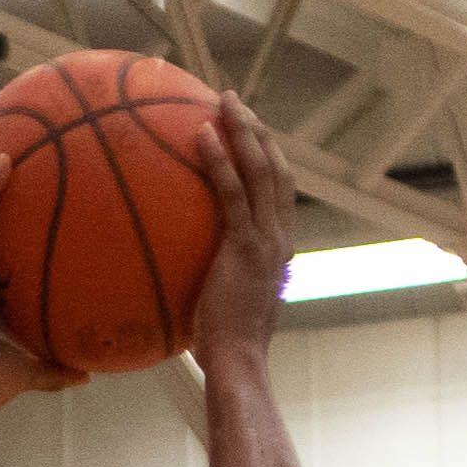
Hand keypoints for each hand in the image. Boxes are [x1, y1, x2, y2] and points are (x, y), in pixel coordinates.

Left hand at [184, 95, 299, 366]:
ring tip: (223, 102)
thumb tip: (187, 275)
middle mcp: (279, 238)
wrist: (239, 364)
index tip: (248, 134)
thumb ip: (217, 282)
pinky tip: (201, 135)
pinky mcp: (245, 247)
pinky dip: (219, 160)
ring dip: (244, 131)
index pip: (279, 193)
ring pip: (262, 171)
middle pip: (277, 169)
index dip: (266, 158)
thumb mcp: (225, 305)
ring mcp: (266, 240)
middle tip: (234, 104)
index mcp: (278, 249)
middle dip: (257, 131)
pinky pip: (232, 193)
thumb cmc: (224, 347)